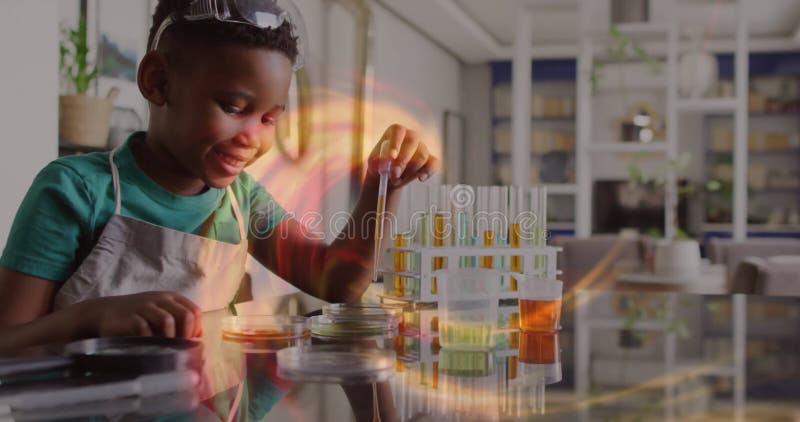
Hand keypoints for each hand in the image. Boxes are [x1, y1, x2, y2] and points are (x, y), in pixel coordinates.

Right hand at [80, 292, 201, 337]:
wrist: (105, 312)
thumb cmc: (138, 316)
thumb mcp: (161, 313)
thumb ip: (179, 321)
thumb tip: (199, 337)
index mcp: (171, 298)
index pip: (194, 311)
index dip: (195, 329)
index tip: (188, 343)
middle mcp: (160, 299)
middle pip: (185, 315)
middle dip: (185, 335)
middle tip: (179, 349)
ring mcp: (144, 307)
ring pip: (167, 321)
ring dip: (169, 338)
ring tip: (165, 349)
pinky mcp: (129, 317)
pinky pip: (144, 329)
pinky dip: (149, 340)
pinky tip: (148, 347)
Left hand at [366, 124, 439, 188]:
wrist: (388, 176)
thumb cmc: (380, 165)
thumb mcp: (373, 164)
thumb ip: (375, 162)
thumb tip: (380, 164)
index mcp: (396, 132)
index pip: (398, 131)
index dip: (395, 143)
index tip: (391, 157)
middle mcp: (411, 136)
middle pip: (412, 142)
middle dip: (403, 161)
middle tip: (393, 175)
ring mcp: (422, 147)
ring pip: (422, 156)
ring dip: (410, 170)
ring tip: (398, 180)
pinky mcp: (430, 159)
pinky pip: (434, 163)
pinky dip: (428, 171)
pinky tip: (420, 178)